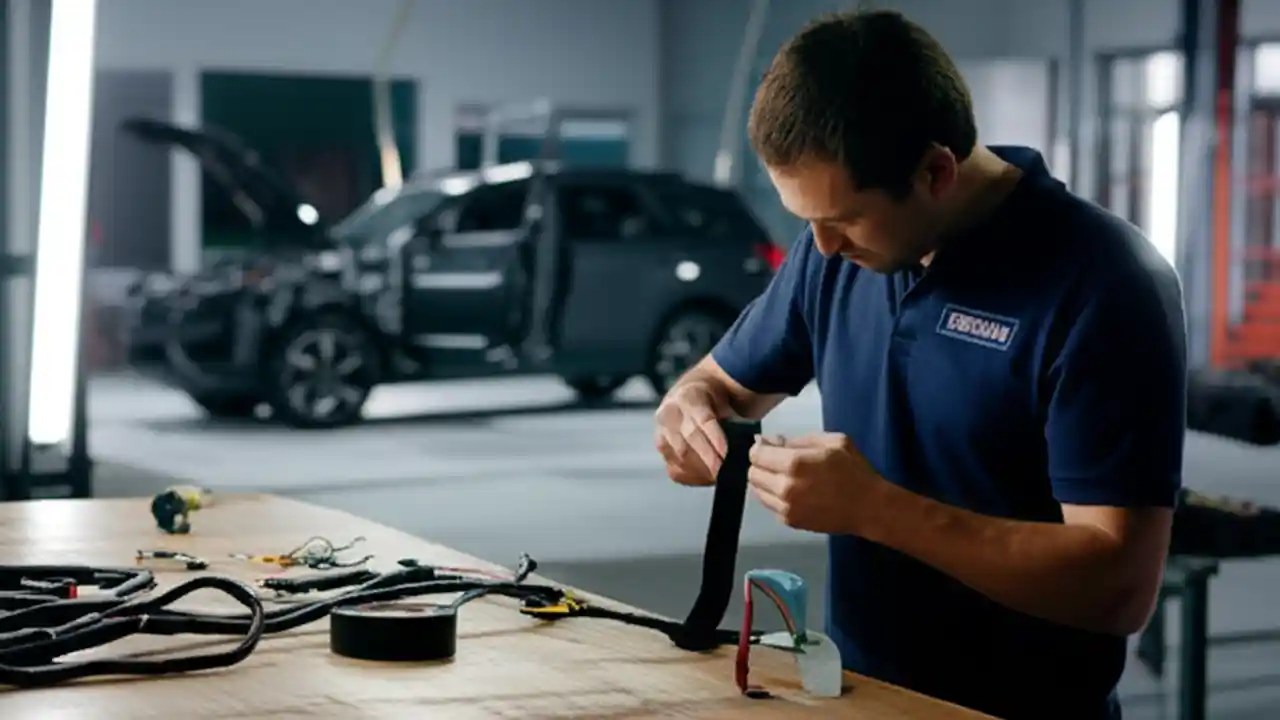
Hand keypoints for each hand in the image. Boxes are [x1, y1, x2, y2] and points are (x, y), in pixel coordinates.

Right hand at [654, 381, 731, 485]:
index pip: (702, 420)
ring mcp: (662, 430)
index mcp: (689, 395)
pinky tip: (707, 478)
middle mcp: (670, 412)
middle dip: (709, 460)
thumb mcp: (727, 395)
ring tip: (720, 476)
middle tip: (725, 472)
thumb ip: (735, 415)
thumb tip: (750, 443)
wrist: (695, 390)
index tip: (727, 455)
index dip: (716, 439)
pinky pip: (674, 469)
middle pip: (688, 441)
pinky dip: (691, 477)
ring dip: (701, 470)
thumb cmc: (716, 396)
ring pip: (679, 457)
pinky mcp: (662, 447)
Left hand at [747, 432, 883, 533]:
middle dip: (761, 464)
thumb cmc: (853, 470)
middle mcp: (785, 487)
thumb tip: (770, 441)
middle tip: (776, 461)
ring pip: (757, 490)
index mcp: (794, 463)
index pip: (756, 454)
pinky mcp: (789, 521)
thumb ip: (797, 440)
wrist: (869, 507)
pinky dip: (774, 496)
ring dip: (765, 481)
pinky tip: (791, 491)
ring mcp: (786, 507)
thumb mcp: (831, 441)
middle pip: (753, 473)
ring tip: (784, 476)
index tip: (769, 447)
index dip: (760, 448)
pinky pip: (769, 504)